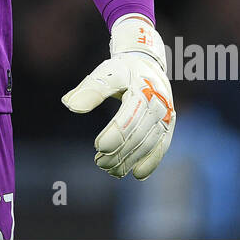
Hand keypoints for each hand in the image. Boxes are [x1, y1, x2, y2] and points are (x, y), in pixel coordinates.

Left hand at [61, 14, 174, 179]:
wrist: (147, 64)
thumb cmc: (121, 70)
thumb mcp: (105, 73)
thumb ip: (90, 89)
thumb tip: (70, 105)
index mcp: (142, 87)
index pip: (128, 115)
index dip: (114, 133)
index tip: (97, 146)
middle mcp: (158, 103)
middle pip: (139, 133)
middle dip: (120, 151)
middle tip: (99, 162)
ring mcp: (165, 115)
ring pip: (149, 143)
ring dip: (131, 159)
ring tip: (111, 171)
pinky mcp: (168, 125)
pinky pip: (162, 146)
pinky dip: (151, 162)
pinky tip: (137, 174)